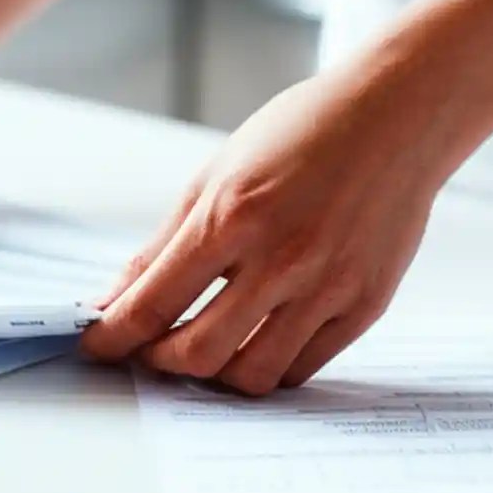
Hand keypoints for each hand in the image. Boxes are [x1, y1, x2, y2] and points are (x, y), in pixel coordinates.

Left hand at [81, 69, 458, 394]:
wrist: (396, 117)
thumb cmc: (300, 134)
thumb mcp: (215, 175)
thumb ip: (163, 247)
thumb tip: (115, 302)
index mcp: (231, 217)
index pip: (151, 305)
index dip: (112, 338)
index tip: (97, 347)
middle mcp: (280, 259)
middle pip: (197, 353)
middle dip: (158, 362)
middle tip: (150, 349)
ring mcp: (328, 287)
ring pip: (251, 375)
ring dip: (213, 375)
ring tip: (203, 348)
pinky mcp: (365, 305)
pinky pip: (302, 368)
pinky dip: (267, 367)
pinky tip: (253, 342)